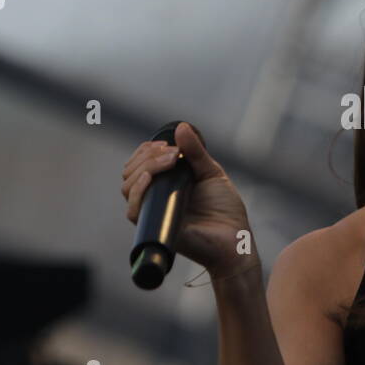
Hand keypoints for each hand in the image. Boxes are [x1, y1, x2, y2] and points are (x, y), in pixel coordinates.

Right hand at [120, 122, 255, 273]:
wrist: (236, 238)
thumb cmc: (225, 210)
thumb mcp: (211, 173)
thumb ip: (195, 152)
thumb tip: (181, 126)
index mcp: (164, 186)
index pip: (138, 165)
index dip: (145, 151)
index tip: (167, 145)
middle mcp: (154, 199)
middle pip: (130, 173)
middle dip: (147, 156)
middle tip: (173, 153)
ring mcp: (153, 213)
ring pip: (129, 187)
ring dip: (145, 167)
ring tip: (171, 161)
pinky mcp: (154, 228)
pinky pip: (134, 211)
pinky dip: (138, 191)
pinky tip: (150, 178)